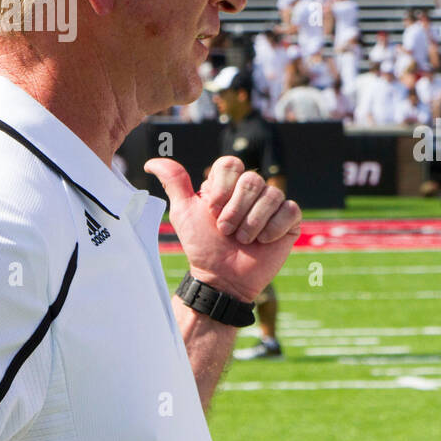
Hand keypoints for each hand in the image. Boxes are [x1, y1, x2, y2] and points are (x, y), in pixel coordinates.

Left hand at [145, 156, 301, 303]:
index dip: (222, 188)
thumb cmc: (203, 246)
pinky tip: (264, 241)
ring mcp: (273, 204)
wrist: (222, 278)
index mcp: (228, 184)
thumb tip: (150, 162)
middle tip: (226, 231)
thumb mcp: (184, 212)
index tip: (212, 210)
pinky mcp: (290, 220)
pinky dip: (274, 228)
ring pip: (272, 195)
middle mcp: (252, 190)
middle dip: (235, 211)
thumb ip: (174, 182)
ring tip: (244, 240)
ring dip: (252, 223)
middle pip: (252, 180)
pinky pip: (290, 210)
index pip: (232, 164)